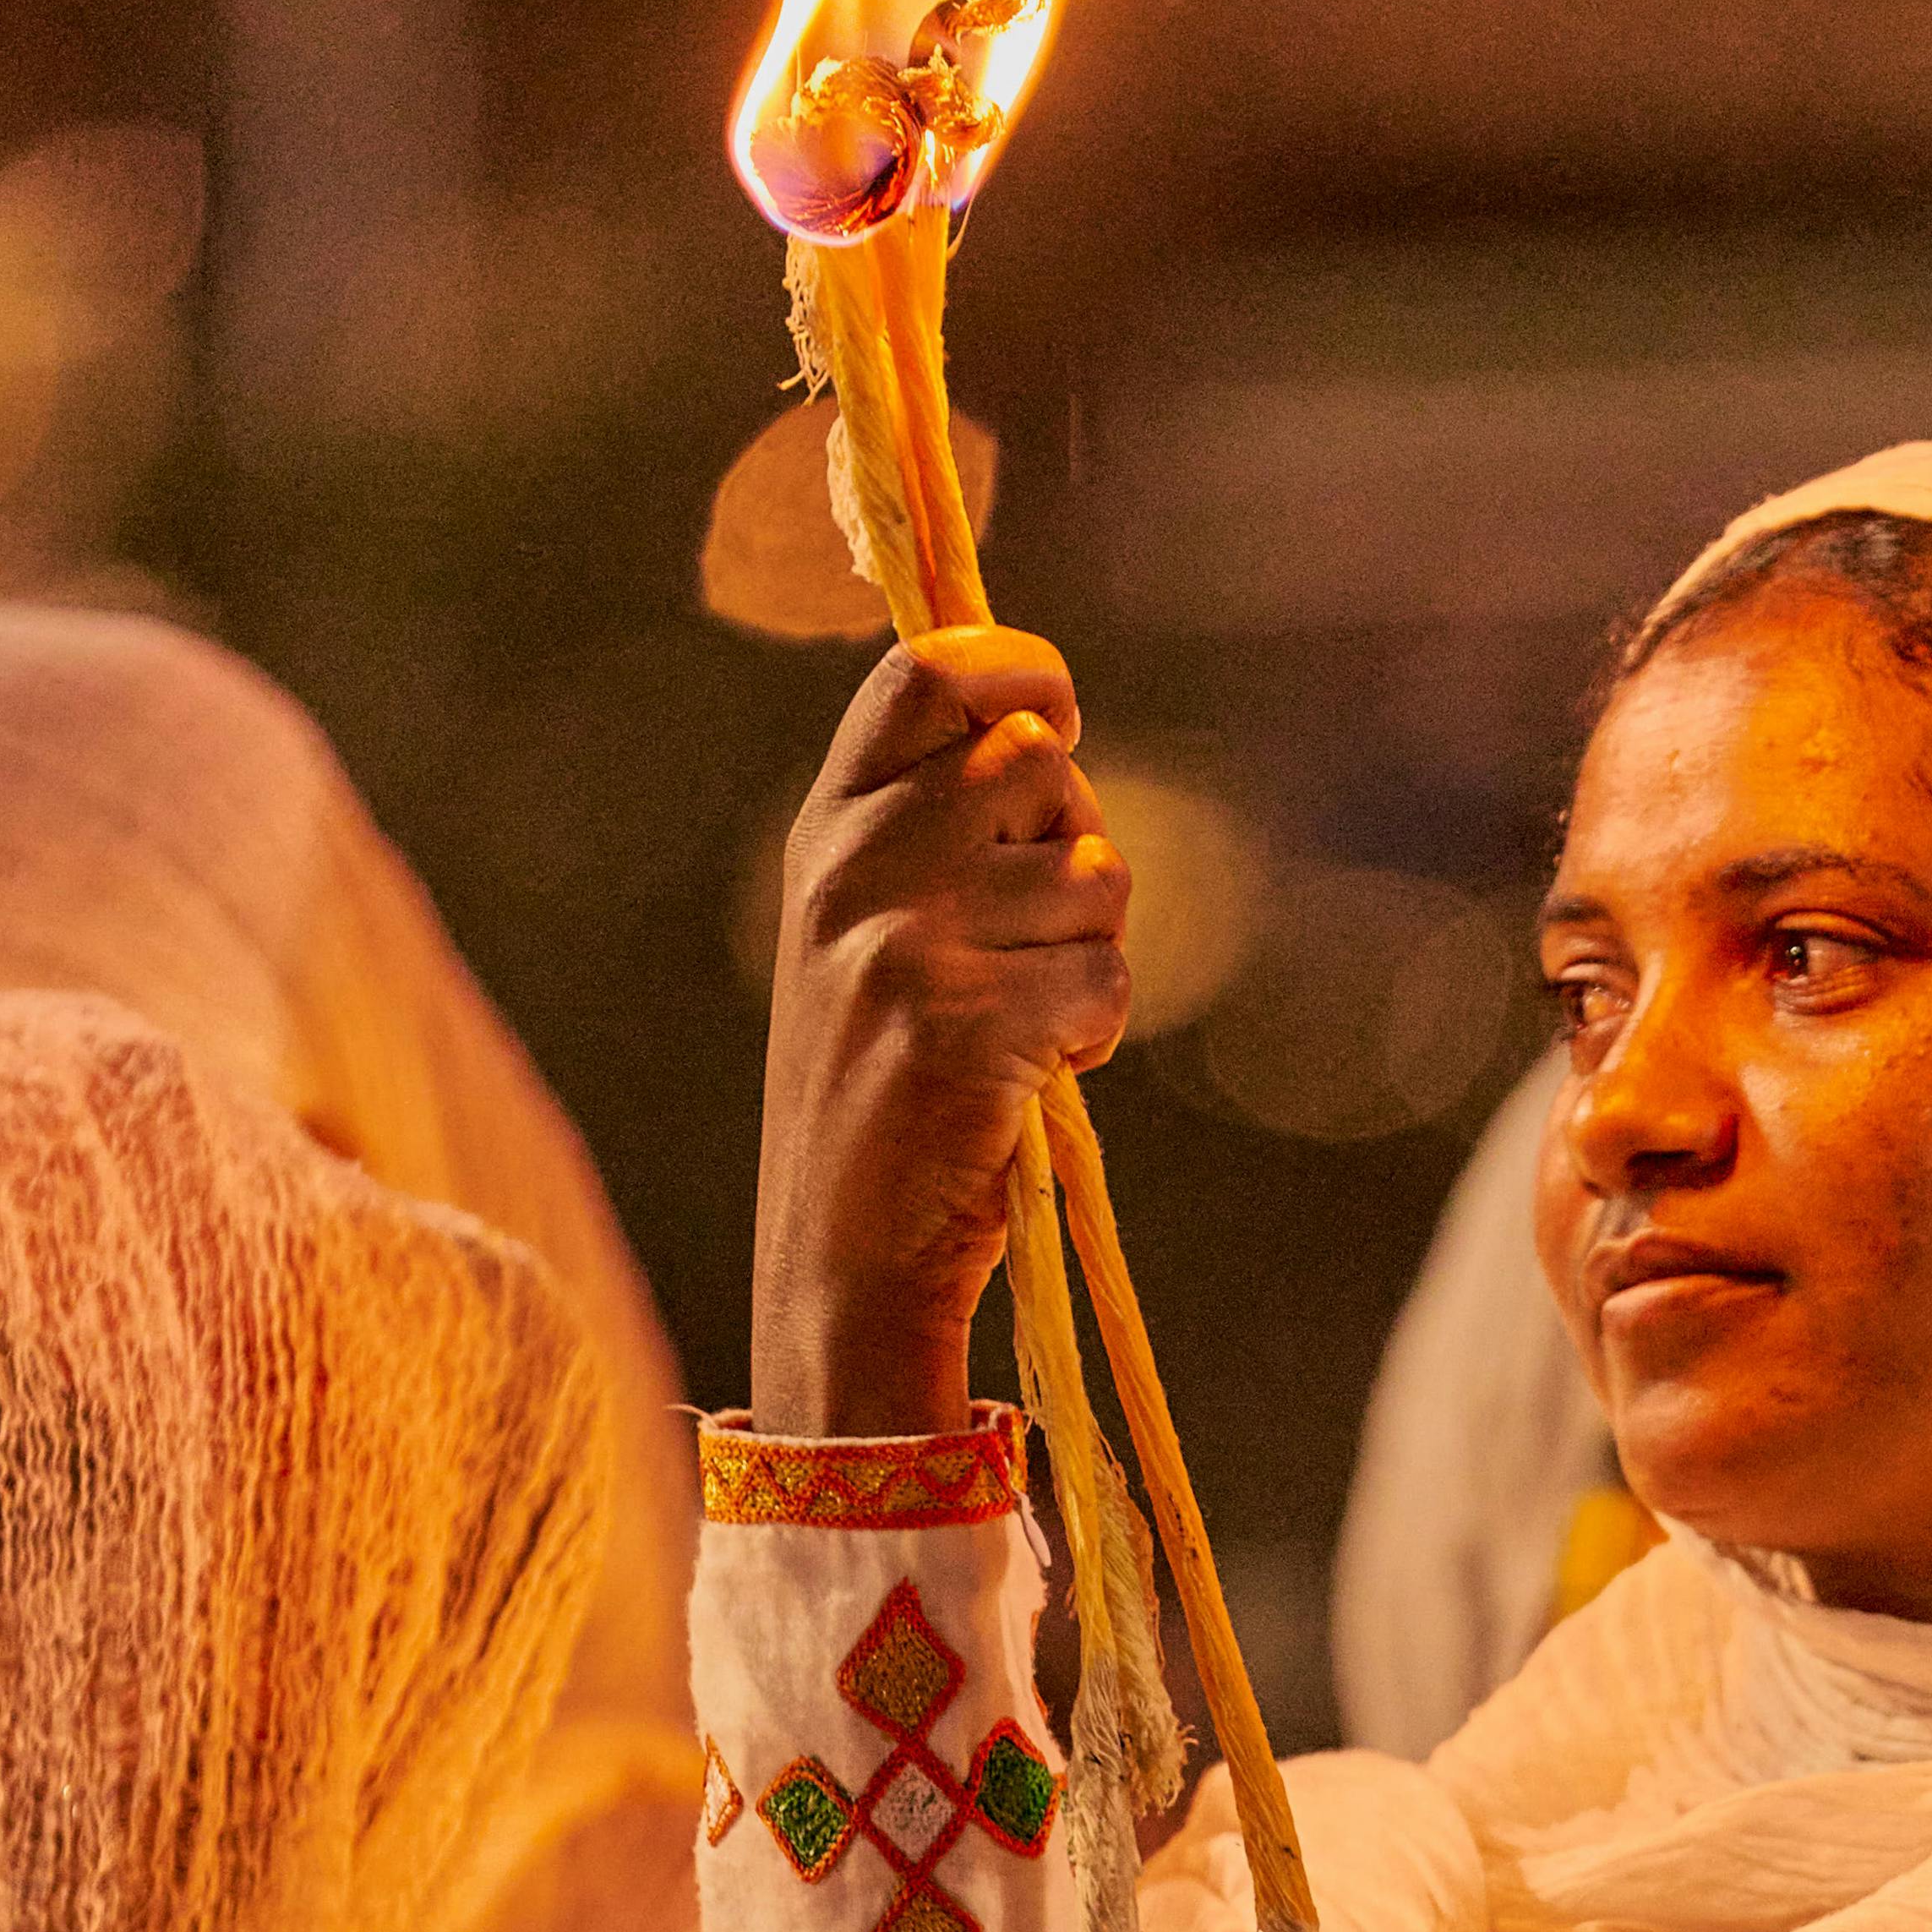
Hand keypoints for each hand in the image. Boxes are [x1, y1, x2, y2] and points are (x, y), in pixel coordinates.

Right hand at [753, 631, 1128, 1440]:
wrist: (841, 1259)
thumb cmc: (881, 1092)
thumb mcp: (869, 932)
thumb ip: (935, 828)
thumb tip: (1052, 736)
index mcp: (827, 831)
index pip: (926, 673)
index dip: (1017, 671)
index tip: (1057, 712)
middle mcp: (859, 866)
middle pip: (1041, 763)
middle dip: (1073, 844)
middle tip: (1028, 938)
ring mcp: (909, 941)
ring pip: (1096, 876)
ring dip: (1088, 956)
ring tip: (1017, 1025)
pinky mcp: (968, 1021)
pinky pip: (1104, 980)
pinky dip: (1090, 1035)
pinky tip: (1029, 1080)